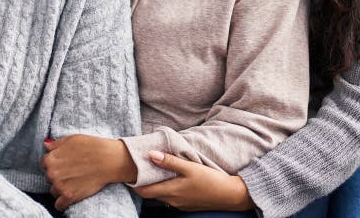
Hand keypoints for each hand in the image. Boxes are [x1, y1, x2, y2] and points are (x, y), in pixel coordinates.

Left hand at [40, 134, 137, 210]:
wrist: (109, 160)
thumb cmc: (92, 147)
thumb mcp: (72, 139)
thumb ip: (56, 144)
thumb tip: (46, 145)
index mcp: (51, 159)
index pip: (44, 164)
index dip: (55, 163)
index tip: (64, 164)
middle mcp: (52, 173)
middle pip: (49, 178)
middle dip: (58, 175)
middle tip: (71, 172)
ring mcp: (60, 186)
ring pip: (54, 191)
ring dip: (61, 188)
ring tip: (74, 182)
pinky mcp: (69, 197)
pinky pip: (59, 205)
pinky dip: (63, 202)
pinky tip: (71, 195)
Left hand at [132, 151, 253, 211]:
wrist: (230, 195)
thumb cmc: (211, 180)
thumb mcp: (190, 167)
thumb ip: (170, 161)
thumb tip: (150, 155)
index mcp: (171, 192)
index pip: (144, 191)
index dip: (134, 183)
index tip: (129, 172)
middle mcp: (172, 201)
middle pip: (151, 193)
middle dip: (143, 182)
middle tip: (139, 168)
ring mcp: (180, 204)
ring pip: (161, 195)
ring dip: (155, 185)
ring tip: (153, 170)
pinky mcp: (186, 204)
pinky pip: (171, 197)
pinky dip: (165, 188)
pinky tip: (170, 178)